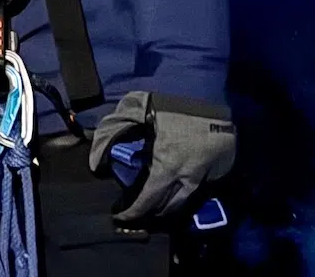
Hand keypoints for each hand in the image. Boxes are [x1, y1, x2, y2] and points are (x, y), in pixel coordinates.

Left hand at [88, 90, 235, 223]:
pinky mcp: (218, 174)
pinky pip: (197, 192)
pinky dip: (182, 194)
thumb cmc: (173, 104)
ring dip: (167, 207)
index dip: (133, 213)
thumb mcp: (136, 109)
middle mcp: (187, 179)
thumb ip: (112, 131)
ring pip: (184, 203)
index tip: (120, 217)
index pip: (147, 201)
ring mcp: (205, 178)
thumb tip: (96, 162)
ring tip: (152, 205)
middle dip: (150, 214)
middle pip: (167, 208)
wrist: (216, 97)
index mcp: (167, 166)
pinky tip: (172, 188)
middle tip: (135, 212)